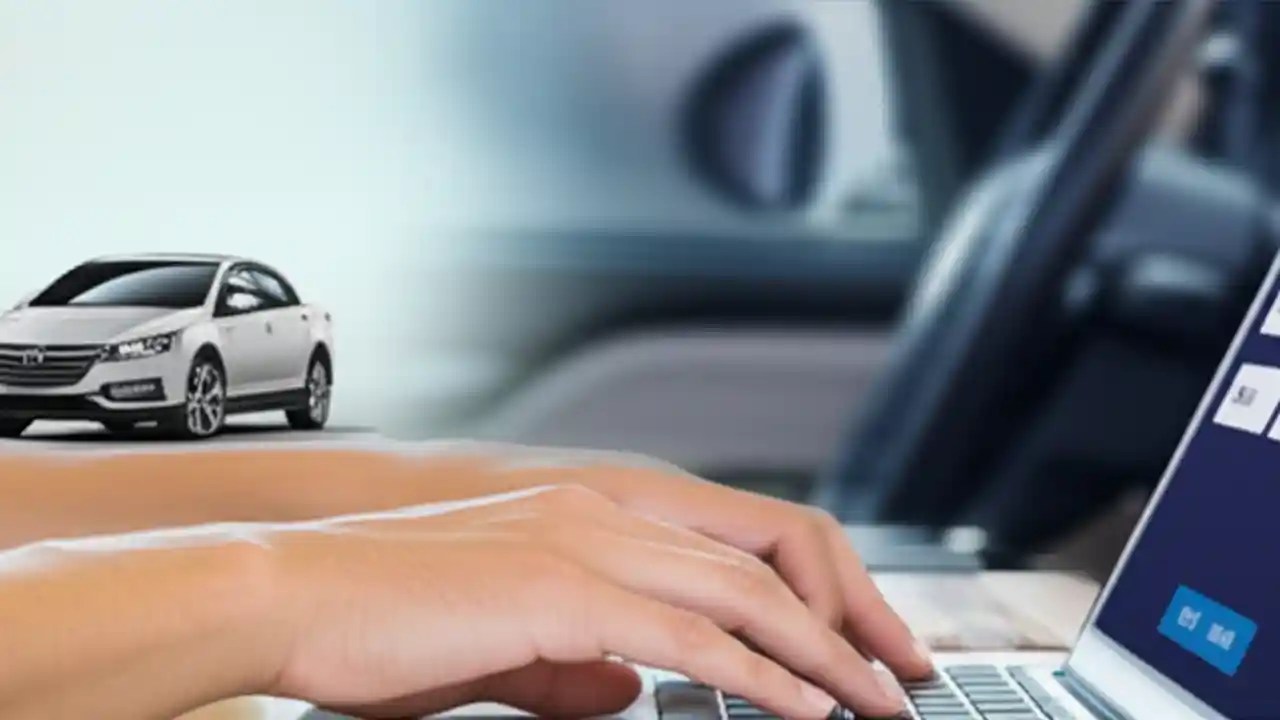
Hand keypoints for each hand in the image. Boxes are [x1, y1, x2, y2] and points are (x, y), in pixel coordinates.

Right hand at [261, 484, 910, 718]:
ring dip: (821, 652)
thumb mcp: (498, 645)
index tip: (851, 646)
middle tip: (898, 673)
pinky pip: (689, 636)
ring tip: (875, 701)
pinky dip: (759, 674)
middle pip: (763, 557)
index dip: (807, 589)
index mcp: (590, 513)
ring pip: (741, 592)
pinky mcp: (560, 590)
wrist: (294, 593)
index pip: (733, 541)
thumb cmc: (381, 621)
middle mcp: (600, 513)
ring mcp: (583, 543)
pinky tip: (802, 710)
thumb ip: (573, 663)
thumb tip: (631, 690)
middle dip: (844, 618)